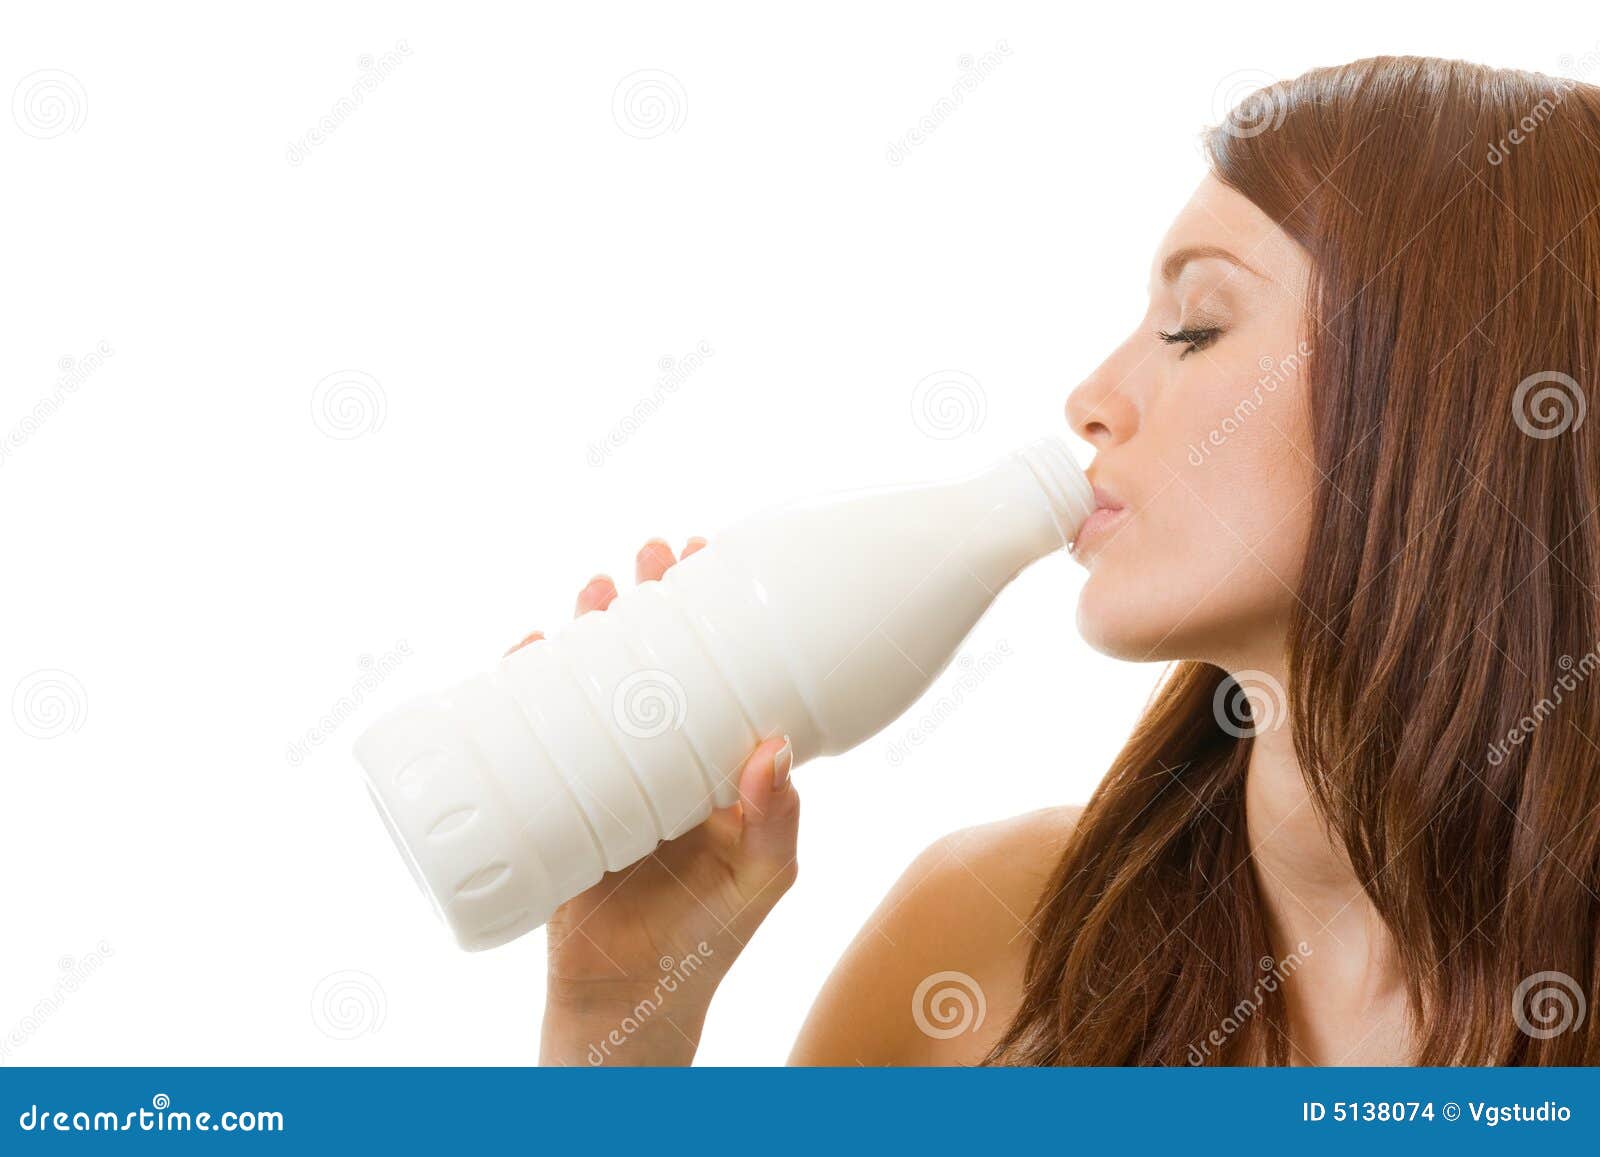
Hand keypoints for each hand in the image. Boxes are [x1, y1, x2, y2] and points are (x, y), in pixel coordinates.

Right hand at [517, 537, 801, 1064]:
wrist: (622, 1003)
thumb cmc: (703, 943)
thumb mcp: (756, 885)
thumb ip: (775, 826)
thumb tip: (775, 748)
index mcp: (715, 766)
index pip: (718, 670)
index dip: (712, 614)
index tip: (708, 558)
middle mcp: (662, 758)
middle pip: (654, 661)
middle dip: (649, 601)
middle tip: (648, 554)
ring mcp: (607, 774)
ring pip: (596, 684)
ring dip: (592, 629)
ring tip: (594, 588)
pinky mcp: (557, 798)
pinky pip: (539, 731)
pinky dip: (526, 687)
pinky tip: (526, 652)